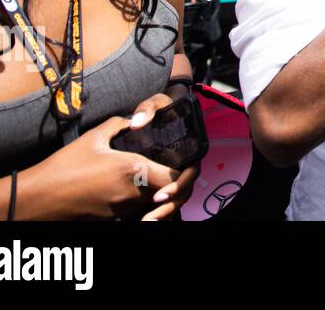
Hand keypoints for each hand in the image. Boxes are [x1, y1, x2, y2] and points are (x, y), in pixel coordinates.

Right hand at [24, 104, 182, 219]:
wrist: (37, 200)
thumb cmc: (63, 167)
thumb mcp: (93, 138)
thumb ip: (118, 125)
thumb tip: (131, 121)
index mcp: (134, 170)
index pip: (176, 178)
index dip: (186, 174)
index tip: (185, 165)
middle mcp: (132, 193)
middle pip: (169, 194)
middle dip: (175, 186)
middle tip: (173, 174)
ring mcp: (121, 209)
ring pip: (151, 202)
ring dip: (157, 193)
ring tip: (152, 178)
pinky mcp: (110, 219)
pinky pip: (134, 209)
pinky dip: (138, 200)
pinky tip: (130, 188)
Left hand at [128, 93, 201, 220]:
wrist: (162, 114)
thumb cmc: (163, 109)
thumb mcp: (156, 103)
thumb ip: (148, 109)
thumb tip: (136, 124)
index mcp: (188, 149)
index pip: (189, 173)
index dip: (177, 185)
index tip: (158, 195)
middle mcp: (184, 164)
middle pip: (183, 192)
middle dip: (169, 207)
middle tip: (149, 216)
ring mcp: (175, 173)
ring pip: (176, 200)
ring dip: (164, 212)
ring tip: (145, 221)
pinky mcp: (164, 180)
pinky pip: (167, 200)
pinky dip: (158, 211)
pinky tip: (144, 217)